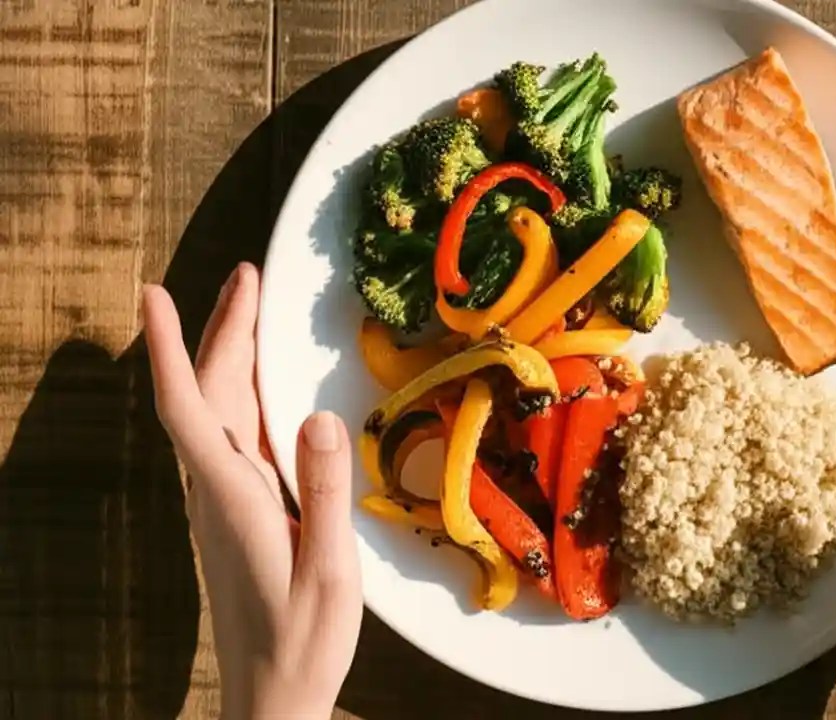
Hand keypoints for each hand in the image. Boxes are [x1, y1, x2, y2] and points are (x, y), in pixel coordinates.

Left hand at [142, 264, 361, 717]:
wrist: (271, 693)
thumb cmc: (301, 641)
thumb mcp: (328, 572)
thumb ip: (324, 495)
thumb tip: (321, 416)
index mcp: (232, 498)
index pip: (188, 408)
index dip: (170, 348)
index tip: (153, 293)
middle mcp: (218, 492)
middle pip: (205, 395)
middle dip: (220, 330)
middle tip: (247, 275)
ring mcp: (224, 502)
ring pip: (217, 412)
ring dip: (230, 356)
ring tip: (255, 311)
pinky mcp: (238, 513)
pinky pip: (233, 435)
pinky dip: (242, 393)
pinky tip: (263, 386)